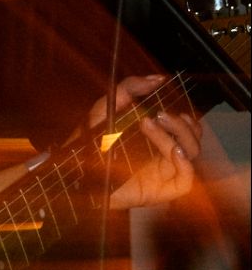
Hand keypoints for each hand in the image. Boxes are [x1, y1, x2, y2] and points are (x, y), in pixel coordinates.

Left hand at [88, 74, 201, 209]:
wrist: (76, 172)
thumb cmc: (91, 140)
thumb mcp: (109, 108)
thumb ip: (130, 89)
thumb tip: (158, 79)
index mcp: (158, 136)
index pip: (187, 126)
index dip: (187, 117)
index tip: (174, 103)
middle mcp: (165, 154)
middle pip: (193, 138)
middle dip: (182, 124)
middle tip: (159, 113)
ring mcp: (165, 173)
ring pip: (191, 153)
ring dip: (178, 136)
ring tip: (150, 124)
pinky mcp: (162, 191)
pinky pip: (187, 180)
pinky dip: (186, 164)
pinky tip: (173, 150)